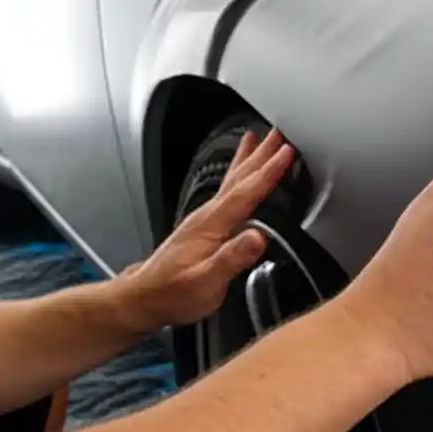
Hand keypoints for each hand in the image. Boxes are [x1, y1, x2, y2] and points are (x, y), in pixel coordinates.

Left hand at [118, 131, 293, 332]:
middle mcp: (208, 216)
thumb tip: (258, 237)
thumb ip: (232, 258)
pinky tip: (241, 175)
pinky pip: (227, 192)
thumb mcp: (205, 282)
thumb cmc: (173, 293)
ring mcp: (205, 219)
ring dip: (249, 159)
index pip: (246, 192)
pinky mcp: (205, 226)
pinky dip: (238, 175)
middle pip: (239, 178)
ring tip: (260, 140)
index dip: (268, 172)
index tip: (286, 152)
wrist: (145, 298)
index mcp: (211, 225)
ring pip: (232, 181)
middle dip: (261, 154)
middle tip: (279, 133)